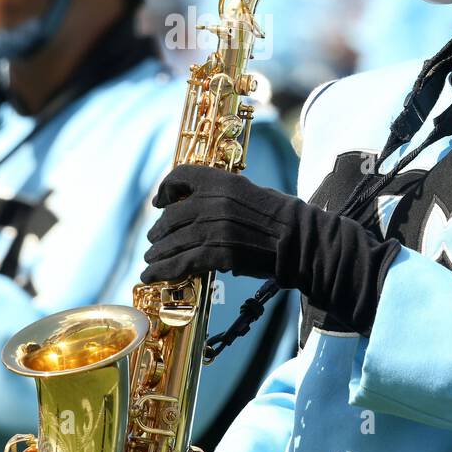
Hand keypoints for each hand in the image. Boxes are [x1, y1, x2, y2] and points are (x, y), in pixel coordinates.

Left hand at [141, 165, 401, 335]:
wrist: (301, 241)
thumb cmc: (282, 218)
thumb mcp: (251, 194)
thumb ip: (223, 197)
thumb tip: (201, 207)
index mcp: (223, 181)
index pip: (182, 175)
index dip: (166, 189)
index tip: (159, 202)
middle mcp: (213, 202)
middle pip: (172, 215)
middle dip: (159, 231)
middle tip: (153, 241)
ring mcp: (214, 229)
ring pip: (172, 241)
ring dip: (157, 254)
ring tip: (150, 262)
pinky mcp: (217, 254)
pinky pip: (180, 263)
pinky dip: (163, 271)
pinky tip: (152, 276)